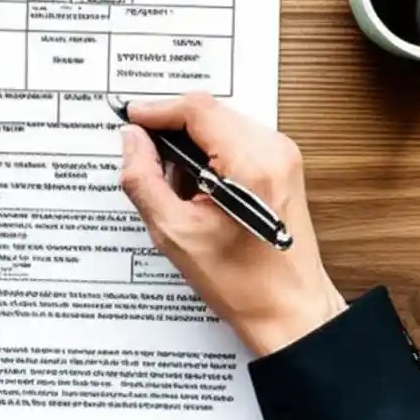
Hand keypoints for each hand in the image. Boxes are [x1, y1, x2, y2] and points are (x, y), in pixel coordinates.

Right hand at [118, 93, 345, 357]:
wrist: (289, 310)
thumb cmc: (243, 283)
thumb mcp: (175, 233)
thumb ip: (144, 179)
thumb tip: (132, 141)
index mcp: (251, 164)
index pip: (196, 109)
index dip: (156, 110)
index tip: (130, 119)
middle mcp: (273, 151)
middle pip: (208, 111)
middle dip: (171, 129)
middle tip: (146, 160)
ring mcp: (282, 156)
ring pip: (220, 123)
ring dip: (190, 144)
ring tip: (176, 186)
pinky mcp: (282, 165)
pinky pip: (235, 139)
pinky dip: (209, 154)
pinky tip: (198, 189)